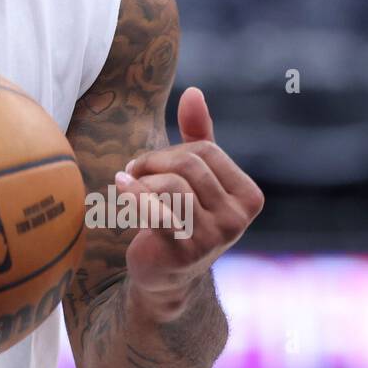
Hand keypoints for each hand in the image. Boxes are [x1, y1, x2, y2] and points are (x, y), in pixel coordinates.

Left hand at [117, 88, 262, 312]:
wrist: (164, 274)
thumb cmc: (180, 215)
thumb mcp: (193, 176)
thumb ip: (198, 135)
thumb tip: (194, 92)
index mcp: (249, 197)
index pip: (206, 151)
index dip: (172, 150)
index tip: (151, 164)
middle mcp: (238, 219)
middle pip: (189, 164)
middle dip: (154, 161)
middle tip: (134, 171)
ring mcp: (214, 238)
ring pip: (171, 184)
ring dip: (142, 179)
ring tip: (129, 186)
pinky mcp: (184, 251)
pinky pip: (155, 207)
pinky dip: (132, 192)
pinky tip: (119, 186)